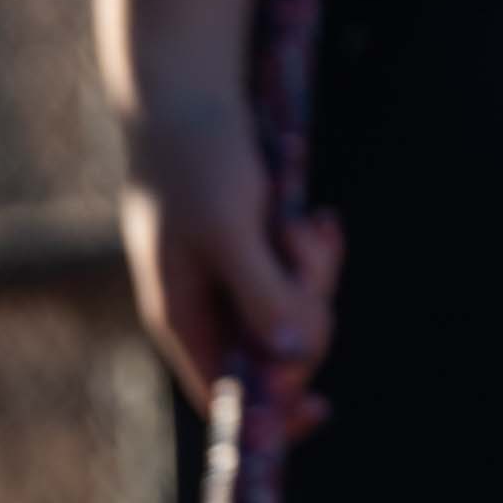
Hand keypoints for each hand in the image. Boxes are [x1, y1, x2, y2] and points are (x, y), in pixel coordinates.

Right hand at [119, 88, 338, 415]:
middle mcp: (206, 307)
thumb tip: (294, 358)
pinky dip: (315, 248)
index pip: (224, 393)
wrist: (190, 93)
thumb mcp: (230, 228)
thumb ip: (261, 292)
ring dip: (314, 267)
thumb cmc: (199, 157)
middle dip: (307, 301)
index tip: (321, 410)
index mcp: (182, 317)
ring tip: (302, 221)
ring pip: (298, 306)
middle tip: (301, 243)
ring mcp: (232, 279)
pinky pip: (301, 272)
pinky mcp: (255, 250)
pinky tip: (317, 219)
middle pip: (278, 347)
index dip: (271, 410)